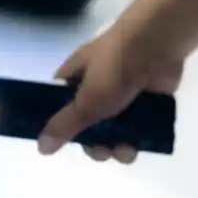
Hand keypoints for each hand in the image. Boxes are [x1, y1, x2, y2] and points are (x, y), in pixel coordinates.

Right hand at [36, 20, 183, 162]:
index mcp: (75, 80)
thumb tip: (41, 147)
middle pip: (90, 125)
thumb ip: (64, 125)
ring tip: (127, 151)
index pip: (61, 109)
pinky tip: (142, 144)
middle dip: (96, 144)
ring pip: (116, 130)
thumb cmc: (114, 68)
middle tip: (104, 151)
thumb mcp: (86, 100)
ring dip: (120, 146)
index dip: (63, 129)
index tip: (69, 145)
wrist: (156, 45)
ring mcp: (123, 95)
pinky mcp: (147, 101)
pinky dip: (140, 137)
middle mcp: (97, 88)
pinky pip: (139, 126)